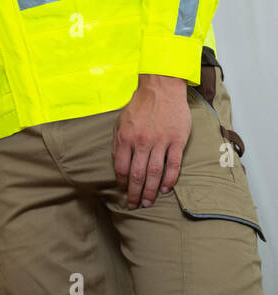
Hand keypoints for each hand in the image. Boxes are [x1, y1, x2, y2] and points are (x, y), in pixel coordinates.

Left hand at [112, 73, 190, 208]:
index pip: (121, 167)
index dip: (122, 182)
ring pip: (154, 173)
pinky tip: (165, 189)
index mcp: (125, 138)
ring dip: (151, 191)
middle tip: (135, 204)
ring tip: (148, 202)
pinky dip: (169, 179)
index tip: (124, 191)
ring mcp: (160, 142)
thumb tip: (118, 165)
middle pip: (137, 174)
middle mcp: (141, 142)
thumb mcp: (120, 123)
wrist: (161, 89)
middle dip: (135, 193)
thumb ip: (118, 143)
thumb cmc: (139, 107)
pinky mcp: (176, 141)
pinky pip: (173, 165)